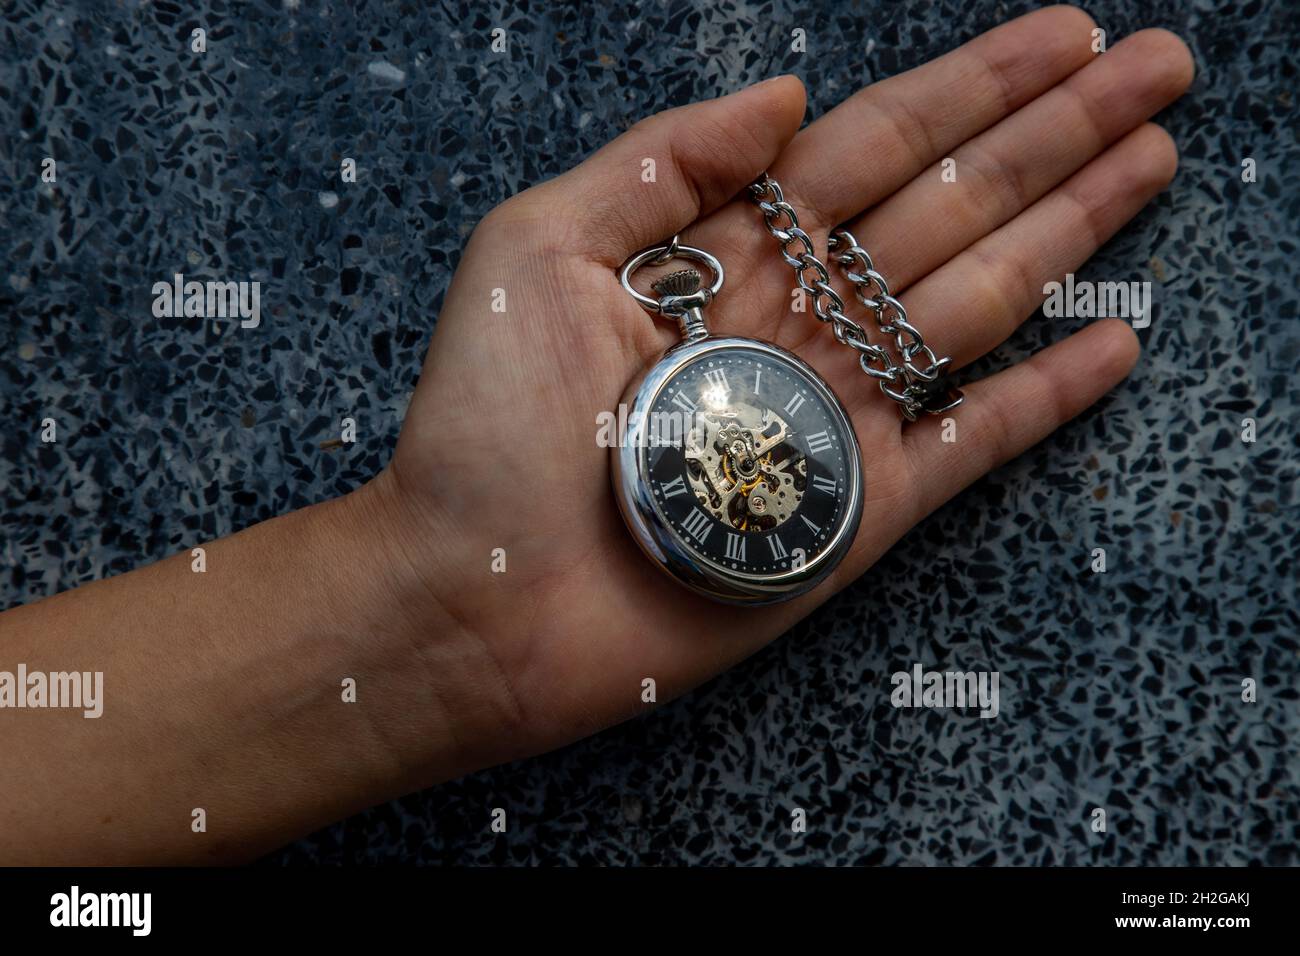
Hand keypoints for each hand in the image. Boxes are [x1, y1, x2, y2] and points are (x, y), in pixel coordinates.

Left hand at [360, 7, 1193, 771]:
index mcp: (723, 252)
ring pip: (976, 302)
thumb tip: (787, 93)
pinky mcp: (855, 515)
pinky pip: (971, 444)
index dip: (972, 87)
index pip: (873, 145)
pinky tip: (1110, 342)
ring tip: (1149, 162)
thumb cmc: (482, 430)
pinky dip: (1042, 397)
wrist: (475, 600)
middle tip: (1158, 70)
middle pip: (948, 206)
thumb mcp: (538, 248)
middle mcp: (792, 322)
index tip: (1066, 34)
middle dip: (1053, 136)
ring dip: (1068, 232)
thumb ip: (662, 161)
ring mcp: (833, 416)